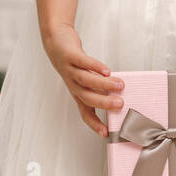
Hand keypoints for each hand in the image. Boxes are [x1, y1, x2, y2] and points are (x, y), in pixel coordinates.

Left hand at [42, 24, 121, 138]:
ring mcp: (71, 71)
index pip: (86, 113)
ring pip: (86, 81)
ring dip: (103, 85)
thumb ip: (100, 86)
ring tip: (119, 85)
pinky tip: (106, 70)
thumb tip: (119, 93)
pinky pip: (83, 62)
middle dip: (104, 103)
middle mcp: (74, 85)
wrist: (56, 43)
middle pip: (87, 98)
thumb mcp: (85, 77)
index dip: (95, 124)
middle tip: (120, 104)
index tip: (105, 132)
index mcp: (78, 93)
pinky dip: (95, 67)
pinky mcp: (71, 56)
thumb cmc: (73, 63)